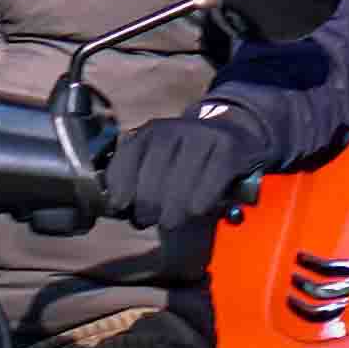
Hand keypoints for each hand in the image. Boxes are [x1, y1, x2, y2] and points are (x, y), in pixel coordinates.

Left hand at [103, 107, 261, 239]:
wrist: (233, 128)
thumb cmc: (188, 156)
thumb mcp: (155, 159)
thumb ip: (132, 180)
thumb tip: (115, 208)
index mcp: (147, 133)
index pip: (120, 173)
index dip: (121, 199)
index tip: (126, 209)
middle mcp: (170, 131)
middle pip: (148, 192)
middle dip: (148, 214)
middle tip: (155, 218)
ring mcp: (200, 138)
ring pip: (176, 197)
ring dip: (173, 216)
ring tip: (175, 218)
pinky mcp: (227, 150)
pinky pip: (204, 193)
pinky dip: (199, 207)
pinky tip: (198, 208)